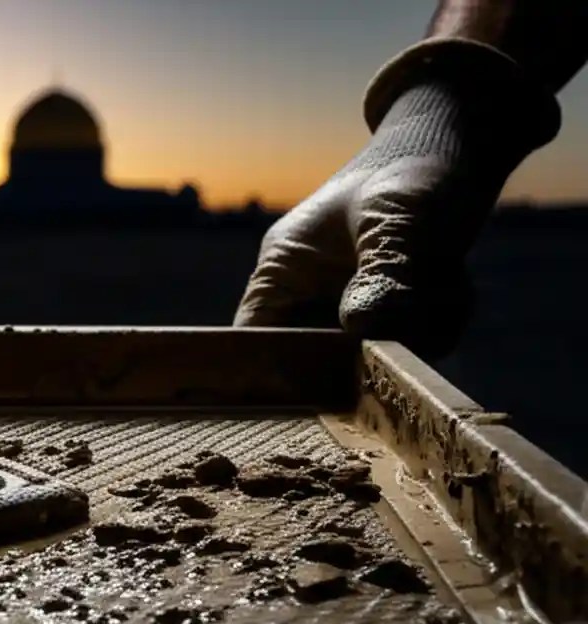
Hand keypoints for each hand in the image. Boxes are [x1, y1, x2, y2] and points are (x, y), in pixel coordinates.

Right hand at [234, 43, 558, 357]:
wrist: (460, 148)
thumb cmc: (412, 170)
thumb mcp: (400, 217)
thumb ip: (384, 271)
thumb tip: (362, 327)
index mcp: (284, 268)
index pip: (255, 339)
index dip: (277, 372)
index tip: (325, 384)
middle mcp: (309, 295)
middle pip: (322, 359)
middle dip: (373, 346)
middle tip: (417, 316)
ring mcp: (350, 306)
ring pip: (373, 355)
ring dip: (418, 331)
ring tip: (447, 281)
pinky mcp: (389, 312)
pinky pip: (408, 344)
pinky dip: (439, 323)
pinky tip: (455, 283)